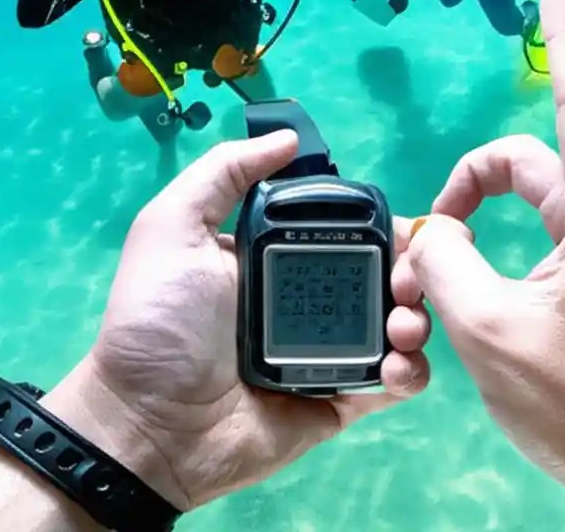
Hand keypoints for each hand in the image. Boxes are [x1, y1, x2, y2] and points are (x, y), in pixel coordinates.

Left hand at [42, 133, 430, 510]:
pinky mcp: (340, 401)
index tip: (407, 227)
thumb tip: (287, 138)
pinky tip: (397, 364)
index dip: (382, 224)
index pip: (347, 231)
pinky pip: (391, 384)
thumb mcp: (172, 230)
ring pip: (398, 327)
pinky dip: (410, 371)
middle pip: (384, 276)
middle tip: (409, 281)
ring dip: (416, 318)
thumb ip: (222, 175)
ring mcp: (329, 353)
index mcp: (276, 257)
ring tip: (403, 325)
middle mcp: (308, 300)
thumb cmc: (157, 324)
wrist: (148, 427)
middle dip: (411, 272)